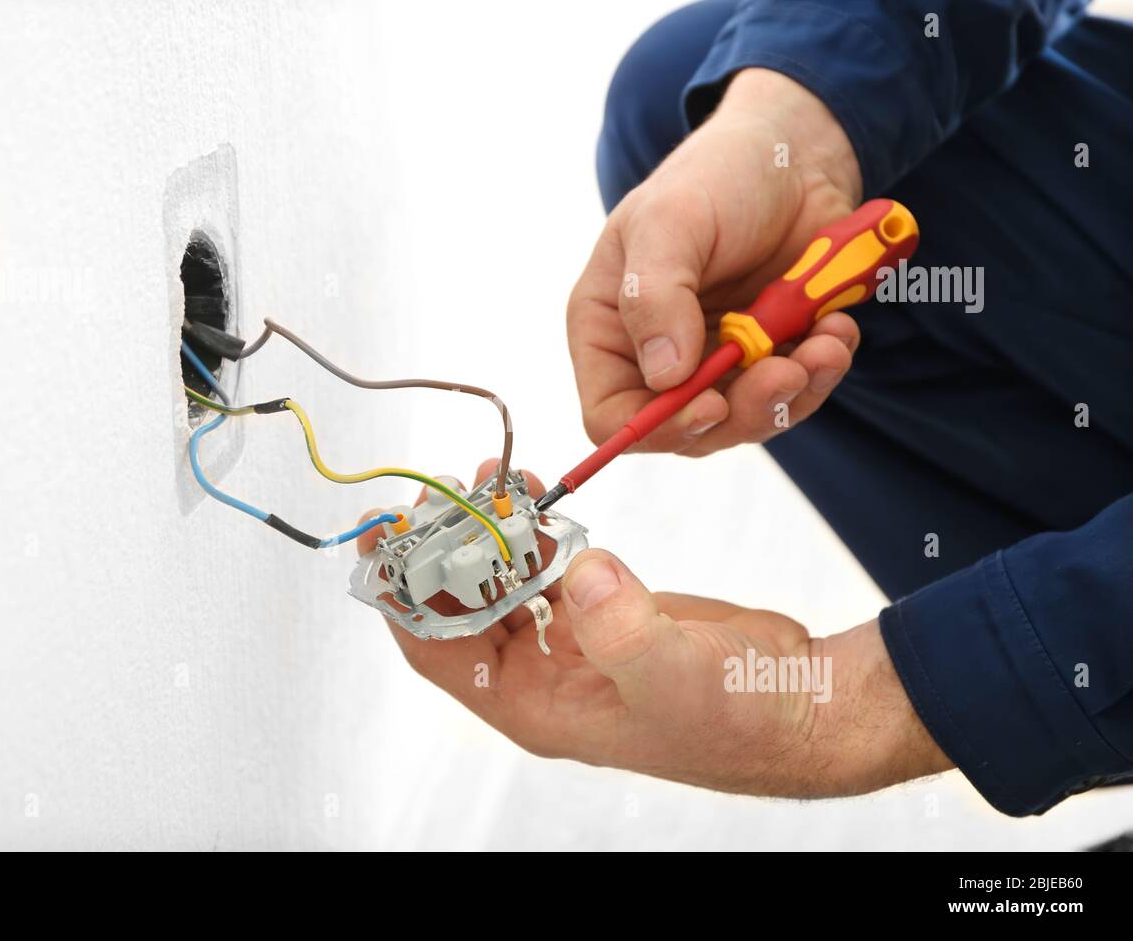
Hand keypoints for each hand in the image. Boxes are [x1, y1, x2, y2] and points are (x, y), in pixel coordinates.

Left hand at [358, 461, 951, 796]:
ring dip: (488, 529)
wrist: (804, 699)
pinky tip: (533, 494)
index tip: (384, 533)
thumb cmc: (741, 716)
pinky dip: (532, 528)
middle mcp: (541, 676)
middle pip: (458, 605)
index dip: (401, 592)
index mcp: (536, 705)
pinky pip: (544, 565)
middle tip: (442, 487)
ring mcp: (571, 643)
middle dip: (442, 546)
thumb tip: (578, 573)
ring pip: (500, 579)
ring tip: (493, 474)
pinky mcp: (603, 610)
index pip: (437, 648)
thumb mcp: (674, 678)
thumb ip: (620, 628)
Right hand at [569, 68, 864, 455]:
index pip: (611, 413)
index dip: (657, 427)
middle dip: (744, 412)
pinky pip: (795, 393)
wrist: (796, 156)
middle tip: (787, 372)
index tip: (712, 406)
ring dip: (792, 393)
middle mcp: (656, 356)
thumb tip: (665, 375)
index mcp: (609, 329)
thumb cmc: (717, 175)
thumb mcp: (670, 221)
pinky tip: (836, 328)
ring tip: (826, 343)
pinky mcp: (770, 357)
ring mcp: (716, 362)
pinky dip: (822, 370)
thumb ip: (654, 295)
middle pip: (687, 430)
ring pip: (747, 420)